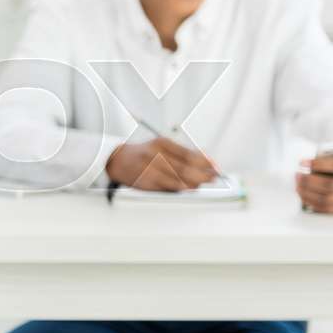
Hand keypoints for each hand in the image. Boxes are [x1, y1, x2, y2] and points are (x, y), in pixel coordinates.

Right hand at [105, 137, 219, 191]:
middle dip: (203, 174)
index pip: (189, 154)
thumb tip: (206, 160)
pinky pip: (167, 187)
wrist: (117, 160)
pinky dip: (180, 188)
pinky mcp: (146, 182)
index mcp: (162, 143)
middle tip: (213, 177)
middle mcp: (155, 155)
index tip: (215, 166)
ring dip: (193, 183)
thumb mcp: (161, 147)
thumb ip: (182, 153)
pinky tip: (187, 188)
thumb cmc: (142, 154)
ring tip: (201, 183)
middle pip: (186, 168)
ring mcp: (150, 169)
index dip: (205, 162)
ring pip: (178, 179)